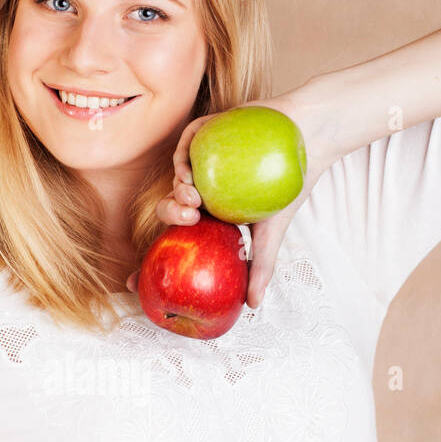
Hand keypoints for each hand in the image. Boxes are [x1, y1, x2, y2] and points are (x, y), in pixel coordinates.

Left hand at [126, 96, 319, 309]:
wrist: (309, 142)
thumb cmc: (289, 188)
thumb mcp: (272, 233)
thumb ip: (260, 267)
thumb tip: (253, 306)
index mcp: (209, 217)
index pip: (175, 239)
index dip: (148, 262)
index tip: (131, 283)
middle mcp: (201, 191)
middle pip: (170, 208)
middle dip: (171, 214)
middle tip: (189, 216)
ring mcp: (202, 163)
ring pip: (176, 178)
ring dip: (177, 189)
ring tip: (193, 196)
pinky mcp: (205, 135)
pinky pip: (185, 146)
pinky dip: (182, 158)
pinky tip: (190, 171)